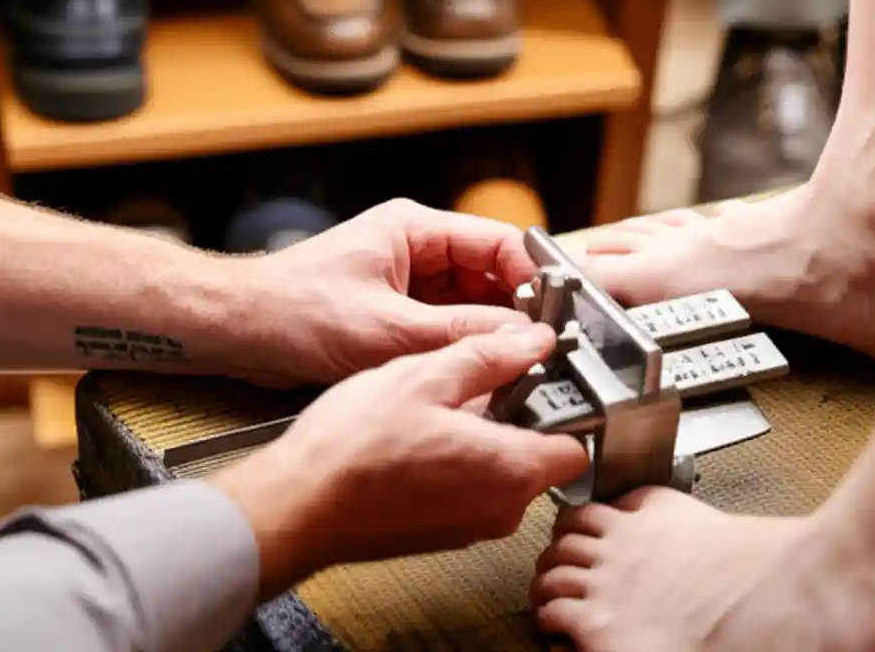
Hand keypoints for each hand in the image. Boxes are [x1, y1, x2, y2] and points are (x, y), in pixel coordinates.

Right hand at [211, 323, 590, 597]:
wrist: (297, 506)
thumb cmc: (352, 450)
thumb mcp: (425, 376)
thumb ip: (490, 356)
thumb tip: (532, 341)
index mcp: (511, 471)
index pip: (577, 442)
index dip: (563, 404)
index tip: (540, 376)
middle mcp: (501, 510)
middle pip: (539, 455)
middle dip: (516, 416)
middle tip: (476, 382)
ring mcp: (471, 528)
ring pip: (501, 472)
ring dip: (482, 437)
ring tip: (435, 407)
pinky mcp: (442, 534)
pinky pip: (469, 490)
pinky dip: (455, 462)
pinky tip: (415, 436)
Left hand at [223, 199, 537, 386]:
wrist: (238, 332)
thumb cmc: (292, 311)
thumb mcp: (385, 328)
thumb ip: (458, 332)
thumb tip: (520, 337)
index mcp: (415, 230)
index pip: (498, 244)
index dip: (531, 279)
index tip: (553, 316)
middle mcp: (417, 250)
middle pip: (492, 276)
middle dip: (515, 312)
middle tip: (539, 350)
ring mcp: (409, 282)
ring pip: (473, 305)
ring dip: (489, 333)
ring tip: (511, 365)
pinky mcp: (398, 313)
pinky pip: (447, 327)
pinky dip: (463, 347)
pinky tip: (476, 371)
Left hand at [530, 488, 874, 650]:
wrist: (786, 595)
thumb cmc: (768, 573)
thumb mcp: (718, 530)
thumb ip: (689, 528)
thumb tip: (694, 547)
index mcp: (655, 512)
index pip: (596, 506)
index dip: (583, 525)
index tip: (582, 538)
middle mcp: (625, 540)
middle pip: (566, 533)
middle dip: (559, 552)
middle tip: (561, 571)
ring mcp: (610, 579)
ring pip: (553, 569)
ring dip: (549, 584)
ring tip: (553, 602)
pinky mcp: (601, 621)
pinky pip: (553, 611)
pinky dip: (551, 619)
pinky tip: (562, 632)